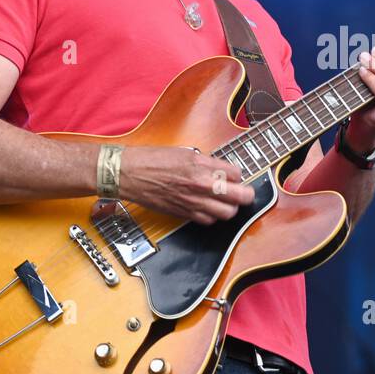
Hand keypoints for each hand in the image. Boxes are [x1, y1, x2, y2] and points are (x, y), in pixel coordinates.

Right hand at [117, 146, 255, 224]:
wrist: (129, 173)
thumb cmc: (152, 159)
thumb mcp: (185, 152)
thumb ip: (207, 162)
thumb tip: (221, 170)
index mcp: (202, 165)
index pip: (237, 173)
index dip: (237, 175)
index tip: (233, 175)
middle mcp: (201, 185)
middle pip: (240, 197)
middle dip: (245, 194)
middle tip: (243, 192)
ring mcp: (193, 202)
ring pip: (228, 213)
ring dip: (230, 207)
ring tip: (225, 201)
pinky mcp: (184, 214)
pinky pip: (208, 221)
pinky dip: (212, 216)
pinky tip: (208, 208)